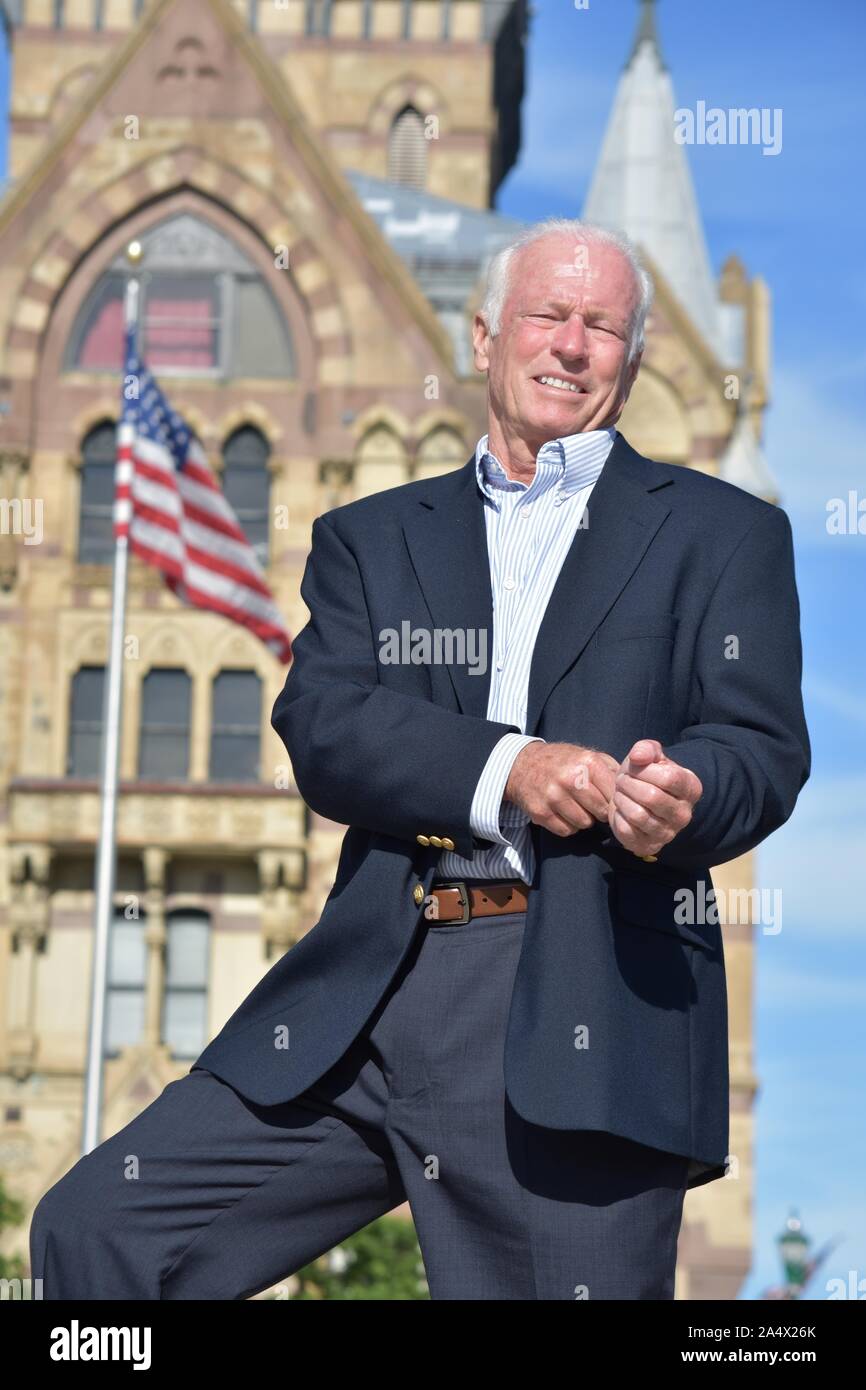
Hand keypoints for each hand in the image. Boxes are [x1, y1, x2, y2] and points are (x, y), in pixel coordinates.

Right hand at [504, 742, 619, 836]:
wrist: (522, 765)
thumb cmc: (562, 761)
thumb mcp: (588, 755)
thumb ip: (611, 770)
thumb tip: (634, 789)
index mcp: (587, 763)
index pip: (615, 795)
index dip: (615, 801)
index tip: (610, 800)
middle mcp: (571, 779)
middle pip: (602, 812)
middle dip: (600, 811)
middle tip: (592, 804)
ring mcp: (553, 797)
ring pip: (584, 824)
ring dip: (584, 819)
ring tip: (577, 806)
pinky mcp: (540, 813)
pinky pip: (566, 831)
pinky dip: (568, 826)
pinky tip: (563, 812)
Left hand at [608, 739, 702, 856]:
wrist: (638, 799)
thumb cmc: (646, 775)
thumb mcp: (649, 755)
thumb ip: (646, 748)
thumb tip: (638, 756)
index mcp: (691, 789)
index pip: (669, 778)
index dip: (644, 770)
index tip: (633, 767)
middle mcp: (685, 815)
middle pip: (652, 797)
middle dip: (629, 785)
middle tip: (622, 780)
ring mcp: (668, 834)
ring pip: (638, 816)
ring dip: (622, 800)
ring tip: (620, 793)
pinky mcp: (649, 846)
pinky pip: (626, 831)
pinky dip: (618, 817)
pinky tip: (621, 809)